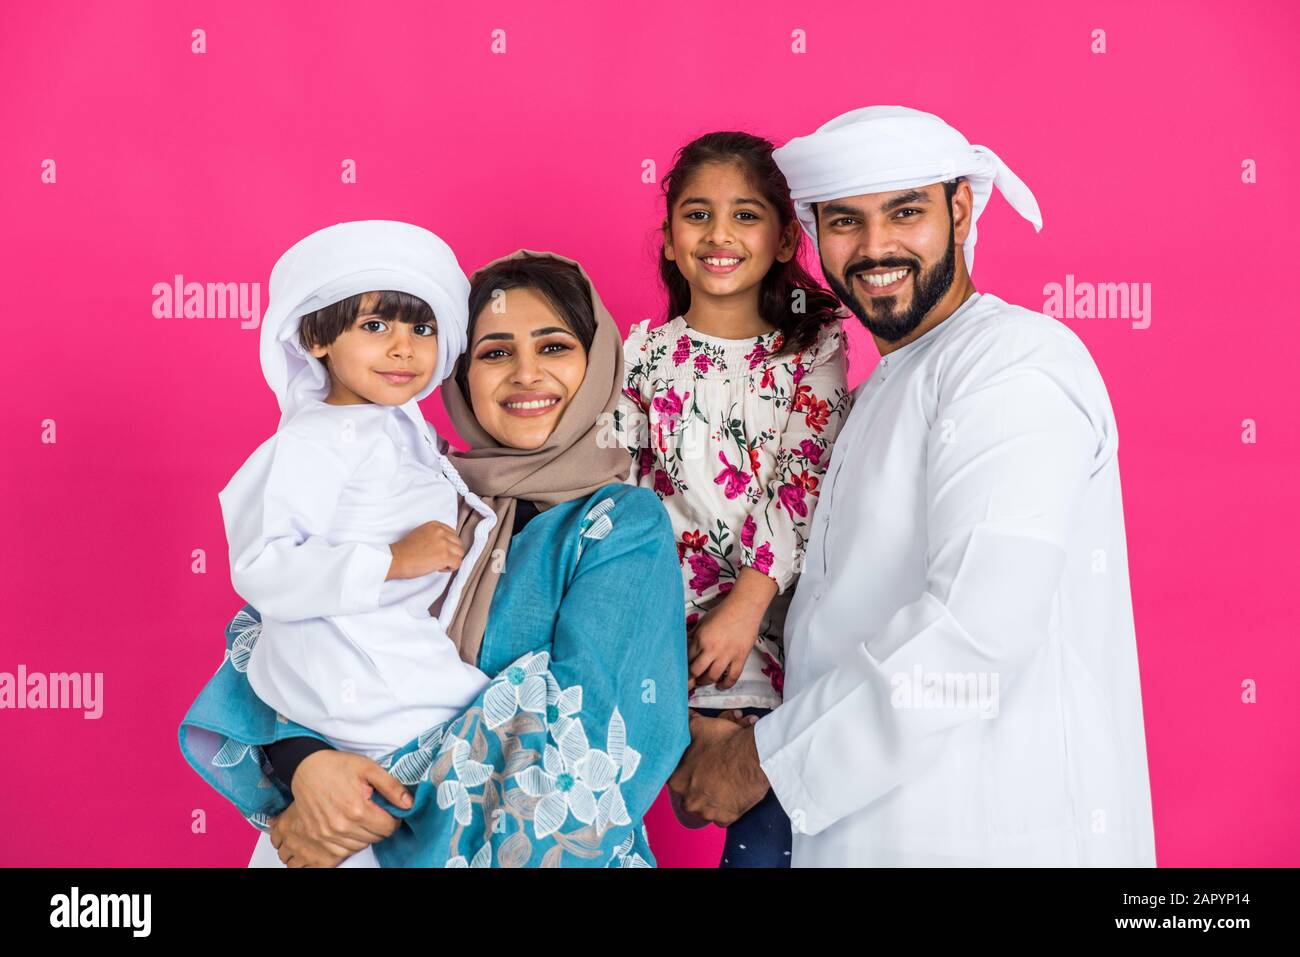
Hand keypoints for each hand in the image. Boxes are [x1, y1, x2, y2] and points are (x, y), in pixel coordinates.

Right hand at [265, 750, 411, 866]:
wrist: (306, 769)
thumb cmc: (337, 766)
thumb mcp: (368, 768)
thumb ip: (391, 786)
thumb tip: (409, 804)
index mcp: (357, 809)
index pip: (388, 828)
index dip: (393, 818)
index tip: (389, 810)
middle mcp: (342, 827)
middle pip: (376, 838)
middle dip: (380, 825)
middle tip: (374, 810)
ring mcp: (328, 835)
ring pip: (361, 845)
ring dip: (366, 833)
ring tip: (361, 815)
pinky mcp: (318, 838)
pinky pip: (343, 850)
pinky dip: (350, 840)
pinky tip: (349, 824)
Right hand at [387, 521, 463, 580]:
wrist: (396, 559)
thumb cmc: (405, 550)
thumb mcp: (421, 534)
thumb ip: (435, 536)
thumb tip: (447, 546)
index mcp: (435, 525)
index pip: (453, 534)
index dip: (447, 545)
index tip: (438, 551)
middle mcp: (440, 531)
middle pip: (458, 543)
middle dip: (451, 553)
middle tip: (438, 559)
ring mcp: (443, 543)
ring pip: (460, 553)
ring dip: (451, 560)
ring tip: (438, 564)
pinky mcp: (444, 555)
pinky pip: (458, 563)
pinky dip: (450, 568)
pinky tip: (438, 568)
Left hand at [668, 712, 769, 826]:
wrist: (753, 756)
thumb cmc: (725, 741)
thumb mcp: (700, 726)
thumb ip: (685, 724)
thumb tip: (681, 716)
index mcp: (677, 779)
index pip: (676, 778)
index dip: (688, 770)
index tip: (698, 765)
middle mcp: (688, 799)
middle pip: (690, 794)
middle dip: (700, 786)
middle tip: (714, 773)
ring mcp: (707, 811)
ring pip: (706, 807)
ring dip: (713, 798)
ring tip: (725, 783)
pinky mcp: (725, 818)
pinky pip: (722, 816)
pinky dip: (727, 808)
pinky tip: (733, 795)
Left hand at [688, 600, 757, 691]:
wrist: (744, 607)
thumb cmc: (724, 612)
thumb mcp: (703, 621)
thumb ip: (694, 635)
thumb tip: (686, 646)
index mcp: (701, 638)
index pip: (687, 658)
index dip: (684, 666)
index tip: (683, 670)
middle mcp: (712, 648)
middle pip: (696, 671)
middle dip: (691, 678)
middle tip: (690, 680)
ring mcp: (727, 654)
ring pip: (712, 677)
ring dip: (706, 681)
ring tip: (704, 680)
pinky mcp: (740, 658)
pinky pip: (732, 677)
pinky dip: (726, 684)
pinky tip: (721, 685)